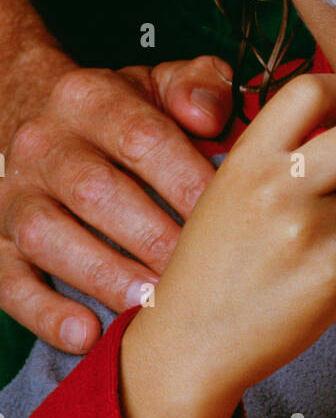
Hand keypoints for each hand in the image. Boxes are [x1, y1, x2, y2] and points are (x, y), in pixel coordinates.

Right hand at [0, 56, 233, 353]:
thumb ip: (198, 87)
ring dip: (103, 275)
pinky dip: (44, 313)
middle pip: (94, 191)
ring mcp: (15, 195)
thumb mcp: (161, 83)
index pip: (141, 137)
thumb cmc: (120, 110)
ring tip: (152, 304)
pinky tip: (86, 335)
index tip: (231, 217)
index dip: (187, 180)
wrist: (31, 105)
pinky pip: (8, 279)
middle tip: (200, 272)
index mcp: (91, 98)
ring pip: (47, 236)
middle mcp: (44, 144)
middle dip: (152, 236)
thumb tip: (209, 116)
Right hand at [126, 72, 335, 405]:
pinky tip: (317, 279)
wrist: (190, 344)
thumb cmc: (216, 267)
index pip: (312, 92)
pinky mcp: (335, 275)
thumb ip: (288, 153)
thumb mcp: (231, 190)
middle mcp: (278, 187)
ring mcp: (308, 232)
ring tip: (310, 250)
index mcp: (248, 159)